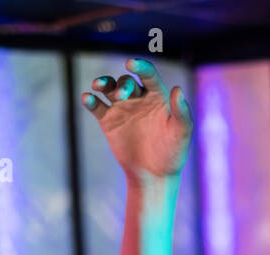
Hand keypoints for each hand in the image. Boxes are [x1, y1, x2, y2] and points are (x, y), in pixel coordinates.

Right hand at [83, 58, 192, 185]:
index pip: (148, 74)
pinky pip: (97, 106)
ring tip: (97, 86)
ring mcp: (122, 108)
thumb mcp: (181, 134)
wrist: (154, 175)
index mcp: (157, 97)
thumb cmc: (172, 154)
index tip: (131, 63)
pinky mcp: (108, 121)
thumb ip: (182, 112)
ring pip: (109, 88)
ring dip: (102, 83)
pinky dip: (90, 100)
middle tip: (120, 96)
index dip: (139, 66)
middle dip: (122, 85)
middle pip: (126, 82)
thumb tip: (177, 88)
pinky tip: (87, 98)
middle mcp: (139, 98)